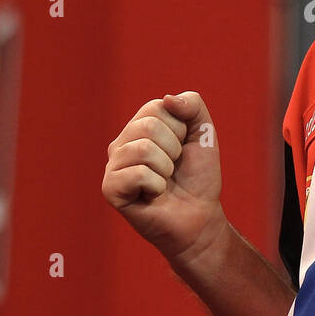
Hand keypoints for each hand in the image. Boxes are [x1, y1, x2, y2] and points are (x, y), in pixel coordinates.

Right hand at [101, 91, 225, 265]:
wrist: (199, 217)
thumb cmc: (198, 176)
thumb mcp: (204, 133)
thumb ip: (193, 105)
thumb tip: (168, 99)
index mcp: (139, 126)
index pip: (157, 107)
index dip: (180, 129)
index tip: (182, 148)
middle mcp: (121, 143)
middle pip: (149, 126)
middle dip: (174, 150)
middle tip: (173, 168)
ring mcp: (113, 166)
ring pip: (144, 149)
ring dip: (166, 169)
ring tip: (164, 182)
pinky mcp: (110, 189)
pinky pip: (138, 174)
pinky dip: (156, 186)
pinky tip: (153, 195)